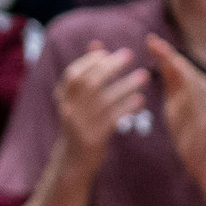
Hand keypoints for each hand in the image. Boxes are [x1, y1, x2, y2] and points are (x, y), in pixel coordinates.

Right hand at [56, 42, 148, 166]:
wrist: (74, 161)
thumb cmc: (80, 123)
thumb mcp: (77, 100)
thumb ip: (86, 73)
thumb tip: (96, 44)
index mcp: (62, 99)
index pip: (74, 74)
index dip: (90, 61)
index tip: (107, 52)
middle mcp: (68, 111)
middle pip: (90, 83)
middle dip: (110, 66)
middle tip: (129, 55)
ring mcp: (80, 125)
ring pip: (105, 100)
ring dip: (126, 85)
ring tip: (144, 76)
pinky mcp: (93, 138)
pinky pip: (114, 117)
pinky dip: (128, 106)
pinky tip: (140, 100)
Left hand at [146, 35, 205, 178]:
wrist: (204, 157)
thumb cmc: (187, 131)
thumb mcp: (176, 104)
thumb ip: (172, 84)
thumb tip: (162, 62)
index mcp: (196, 85)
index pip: (178, 64)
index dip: (164, 51)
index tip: (149, 39)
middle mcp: (204, 87)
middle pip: (182, 65)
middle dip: (166, 52)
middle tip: (151, 40)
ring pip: (188, 75)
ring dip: (172, 62)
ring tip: (158, 50)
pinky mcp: (205, 114)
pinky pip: (192, 96)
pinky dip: (181, 82)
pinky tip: (170, 73)